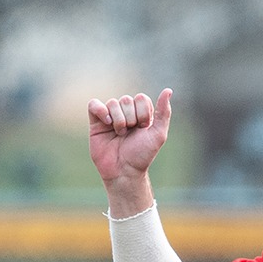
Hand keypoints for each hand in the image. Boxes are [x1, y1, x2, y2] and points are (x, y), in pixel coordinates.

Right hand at [88, 89, 171, 213]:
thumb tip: (168, 90)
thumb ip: (164, 112)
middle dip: (130, 118)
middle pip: (127, 99)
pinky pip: (94, 105)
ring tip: (120, 134)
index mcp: (141, 113)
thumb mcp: (158, 134)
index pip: (141, 98)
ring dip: (118, 120)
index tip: (143, 128)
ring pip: (113, 103)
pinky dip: (101, 111)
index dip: (143, 113)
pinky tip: (107, 123)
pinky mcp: (96, 122)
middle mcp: (126, 113)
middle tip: (130, 134)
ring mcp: (110, 116)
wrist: (124, 171)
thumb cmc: (142, 155)